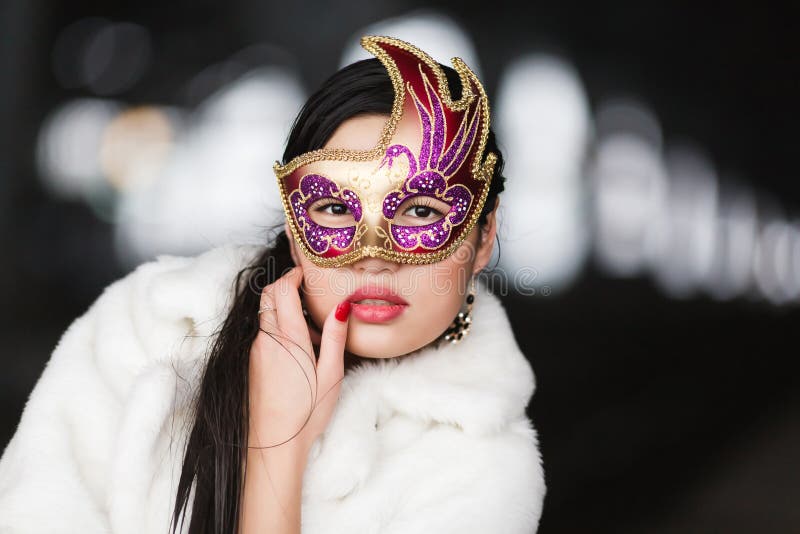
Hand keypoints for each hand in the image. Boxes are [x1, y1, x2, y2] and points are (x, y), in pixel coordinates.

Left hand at [248, 266, 350, 453]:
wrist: (273, 442)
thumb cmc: (307, 411)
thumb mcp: (331, 373)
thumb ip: (335, 336)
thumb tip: (342, 306)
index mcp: (289, 337)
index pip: (282, 290)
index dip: (292, 276)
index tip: (305, 273)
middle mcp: (267, 339)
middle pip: (268, 296)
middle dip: (286, 288)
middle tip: (308, 296)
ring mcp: (256, 351)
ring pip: (266, 316)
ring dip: (285, 312)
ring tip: (311, 335)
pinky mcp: (252, 363)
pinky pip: (264, 334)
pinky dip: (279, 331)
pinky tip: (298, 353)